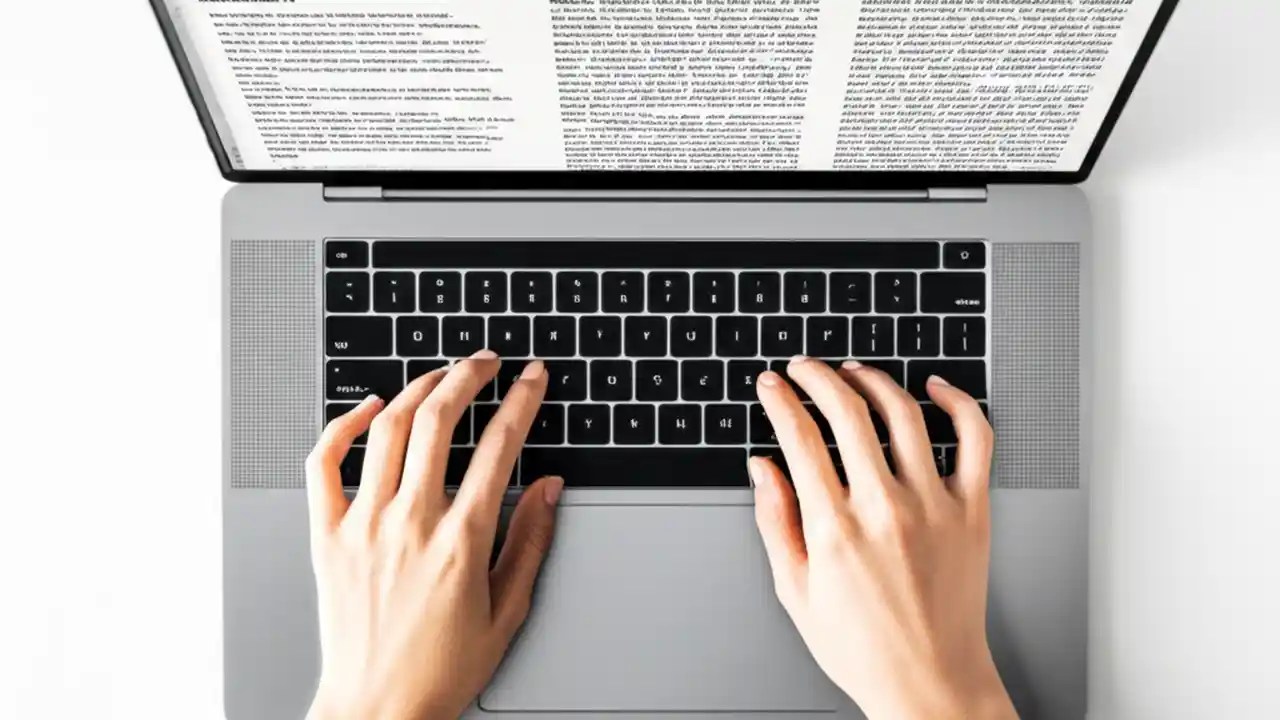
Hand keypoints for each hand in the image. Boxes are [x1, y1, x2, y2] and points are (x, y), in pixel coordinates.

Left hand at [303, 351, 562, 719]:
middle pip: (438, 419)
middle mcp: (409, 523)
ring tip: (441, 375)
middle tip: (487, 361)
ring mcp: (362, 524)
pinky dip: (343, 424)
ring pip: (387, 428)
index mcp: (460, 542)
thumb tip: (550, 488)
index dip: (522, 401)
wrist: (376, 710)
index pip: (500, 447)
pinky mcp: (327, 535)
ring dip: (418, 388)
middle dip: (469, 376)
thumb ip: (531, 542)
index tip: (532, 378)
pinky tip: (367, 407)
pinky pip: (324, 462)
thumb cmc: (439, 670)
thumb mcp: (507, 611)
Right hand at [751, 358, 1014, 719]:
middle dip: (817, 377)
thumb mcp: (795, 591)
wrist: (929, 683)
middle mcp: (884, 510)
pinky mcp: (972, 510)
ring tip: (854, 371)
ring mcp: (933, 506)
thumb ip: (775, 522)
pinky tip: (934, 389)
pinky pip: (975, 438)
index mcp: (834, 530)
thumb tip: (762, 468)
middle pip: (847, 413)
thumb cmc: (863, 648)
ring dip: (873, 379)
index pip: (800, 438)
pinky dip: (957, 402)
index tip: (771, 385)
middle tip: (804, 368)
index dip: (780, 400)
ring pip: (904, 413)